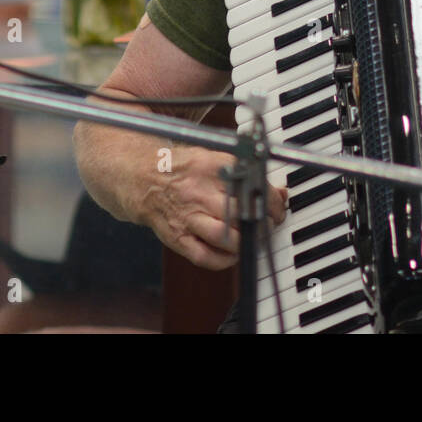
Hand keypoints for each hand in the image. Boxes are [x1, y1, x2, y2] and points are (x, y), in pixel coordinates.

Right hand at [137, 143, 287, 269]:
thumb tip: (279, 194)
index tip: (277, 208)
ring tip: (253, 239)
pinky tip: (232, 254)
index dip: (271, 202)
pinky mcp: (177, 236)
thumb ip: (248, 177)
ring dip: (246, 242)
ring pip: (225, 236)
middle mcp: (200, 191)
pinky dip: (224, 261)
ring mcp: (187, 216)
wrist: (143, 177)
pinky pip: (204, 256)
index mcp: (212, 167)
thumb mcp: (215, 160)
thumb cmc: (185, 169)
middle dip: (263, 223)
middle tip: (268, 225)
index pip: (252, 186)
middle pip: (241, 212)